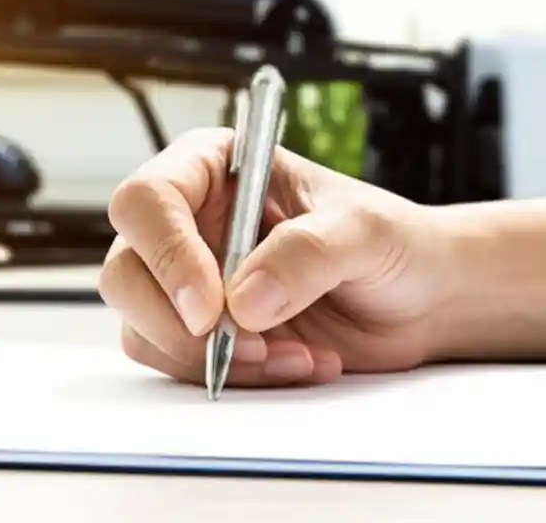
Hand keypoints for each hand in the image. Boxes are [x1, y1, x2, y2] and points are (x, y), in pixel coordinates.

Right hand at [99, 128, 455, 386]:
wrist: (420, 298)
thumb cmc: (392, 242)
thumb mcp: (364, 232)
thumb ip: (306, 254)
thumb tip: (243, 300)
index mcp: (212, 168)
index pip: (147, 199)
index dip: (166, 252)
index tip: (209, 305)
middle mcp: (187, 221)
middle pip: (126, 269)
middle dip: (176, 321)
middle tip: (243, 344)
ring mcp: (185, 279)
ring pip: (140, 324)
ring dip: (209, 356)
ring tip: (288, 355)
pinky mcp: (198, 331)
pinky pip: (175, 362)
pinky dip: (229, 376)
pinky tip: (291, 362)